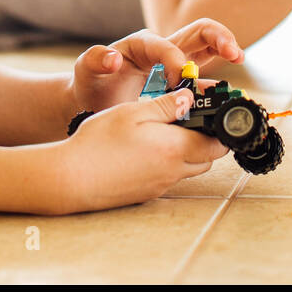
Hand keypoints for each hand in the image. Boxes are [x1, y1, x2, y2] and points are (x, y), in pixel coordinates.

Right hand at [58, 89, 229, 211]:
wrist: (71, 178)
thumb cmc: (99, 142)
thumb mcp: (133, 112)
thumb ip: (166, 105)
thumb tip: (191, 98)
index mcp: (175, 148)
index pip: (217, 144)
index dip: (220, 128)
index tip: (214, 113)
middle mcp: (172, 171)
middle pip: (206, 158)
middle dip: (206, 139)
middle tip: (188, 119)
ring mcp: (160, 185)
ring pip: (188, 169)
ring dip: (186, 152)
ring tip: (164, 132)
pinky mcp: (146, 193)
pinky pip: (168, 177)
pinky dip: (167, 163)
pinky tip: (145, 150)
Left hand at [71, 18, 244, 113]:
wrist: (93, 104)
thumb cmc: (91, 83)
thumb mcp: (86, 69)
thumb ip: (96, 59)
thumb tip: (114, 58)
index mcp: (144, 44)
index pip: (167, 44)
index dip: (175, 60)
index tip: (176, 81)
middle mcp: (165, 50)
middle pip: (200, 33)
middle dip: (219, 37)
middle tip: (234, 52)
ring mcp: (177, 67)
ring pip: (209, 52)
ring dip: (227, 53)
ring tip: (240, 59)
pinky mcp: (182, 87)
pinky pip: (205, 84)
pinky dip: (218, 89)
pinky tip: (229, 97)